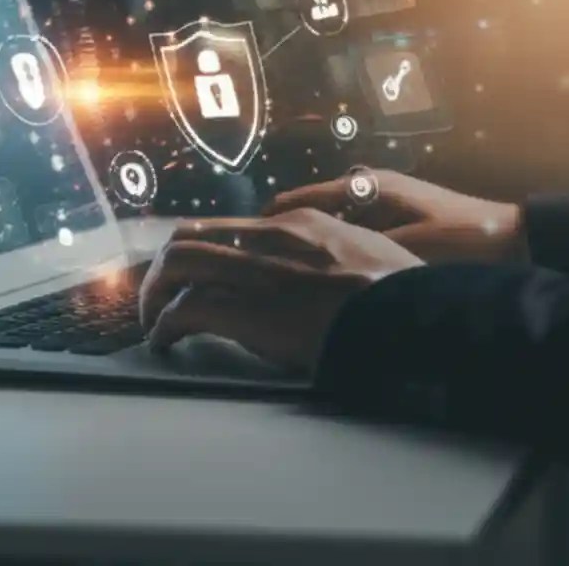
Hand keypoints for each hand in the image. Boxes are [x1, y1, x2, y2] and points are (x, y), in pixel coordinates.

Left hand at [139, 208, 422, 370]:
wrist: (416, 315)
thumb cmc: (404, 293)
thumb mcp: (370, 252)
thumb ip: (337, 254)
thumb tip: (330, 272)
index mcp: (298, 224)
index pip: (223, 226)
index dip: (193, 251)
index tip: (186, 275)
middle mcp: (269, 239)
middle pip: (187, 238)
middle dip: (162, 271)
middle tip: (157, 299)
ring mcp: (258, 273)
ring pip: (176, 266)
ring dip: (155, 297)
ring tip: (153, 323)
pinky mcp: (251, 311)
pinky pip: (186, 310)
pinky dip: (165, 327)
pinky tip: (164, 343)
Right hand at [265, 170, 524, 264]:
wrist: (511, 238)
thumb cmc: (463, 239)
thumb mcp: (412, 244)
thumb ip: (366, 247)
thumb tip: (323, 254)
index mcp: (373, 186)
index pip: (311, 196)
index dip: (280, 212)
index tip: (251, 228)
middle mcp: (373, 186)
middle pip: (315, 203)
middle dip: (287, 223)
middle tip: (258, 248)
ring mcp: (384, 199)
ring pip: (332, 215)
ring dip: (309, 232)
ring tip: (282, 257)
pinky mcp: (395, 215)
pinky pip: (351, 224)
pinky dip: (332, 238)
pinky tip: (322, 261)